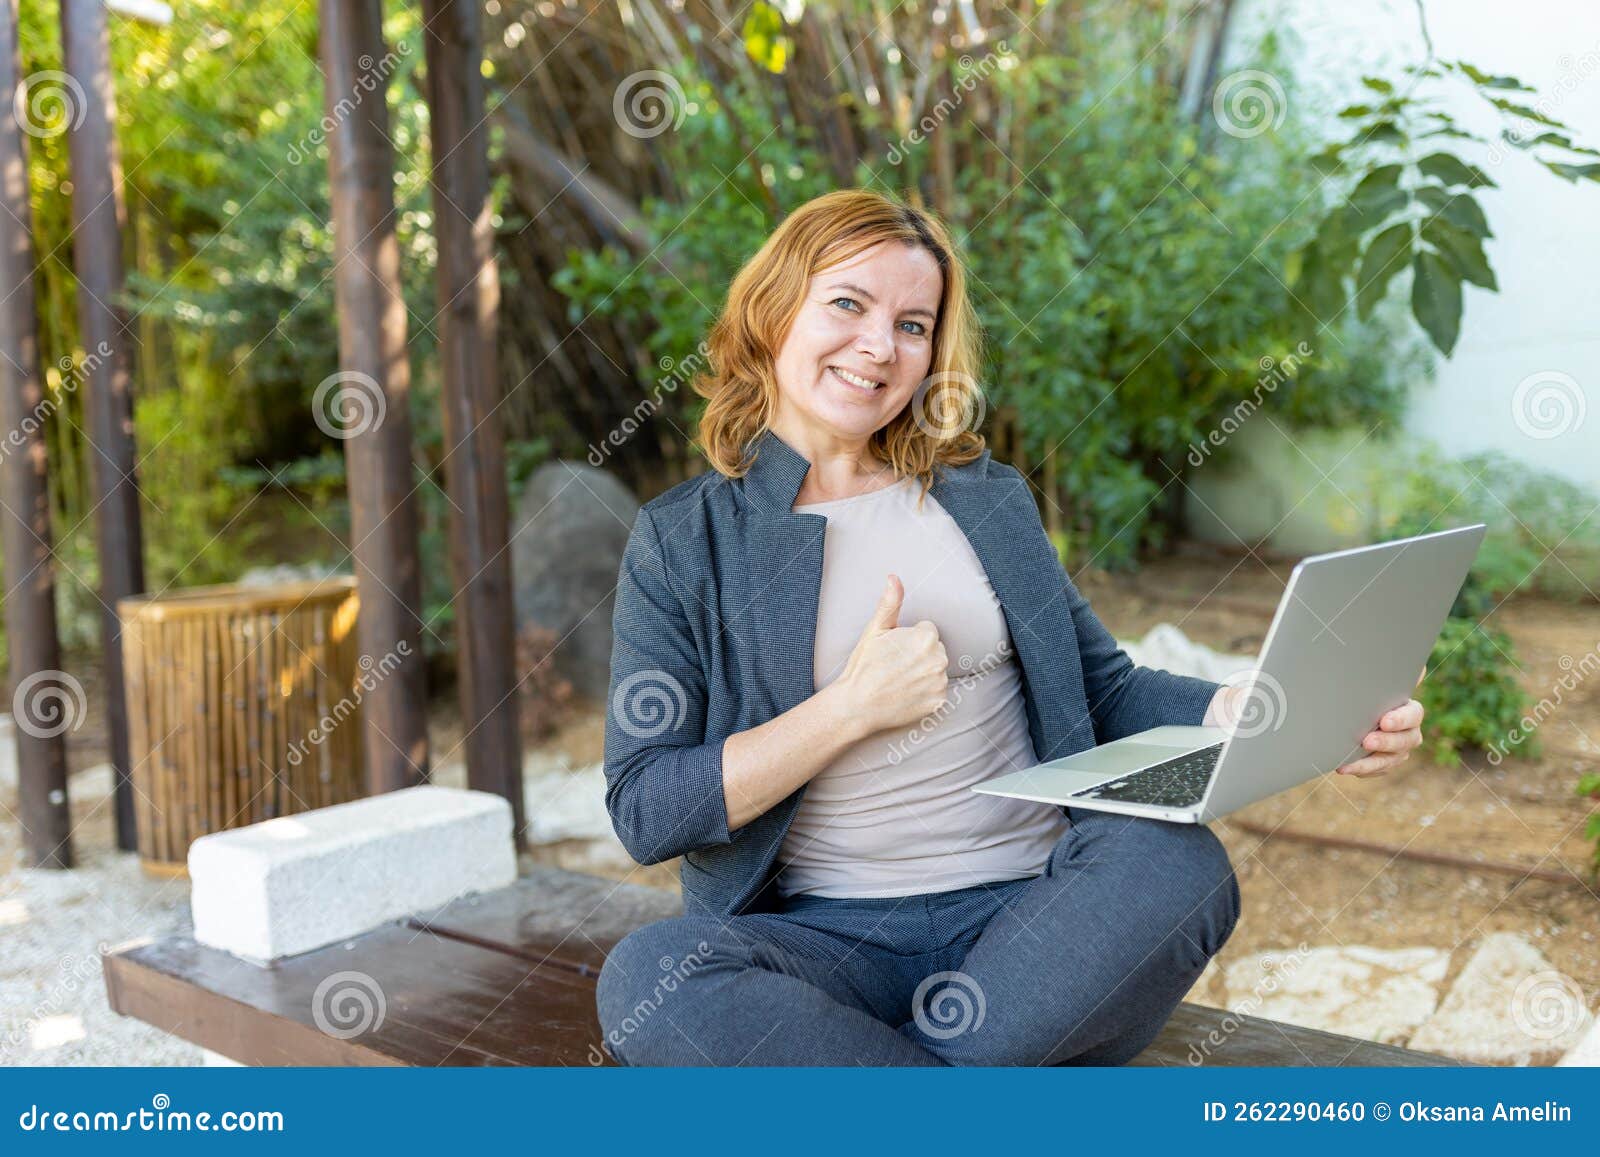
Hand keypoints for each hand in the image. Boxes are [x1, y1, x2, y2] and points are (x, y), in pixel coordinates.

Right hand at [833, 574, 948, 735]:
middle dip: (919, 655)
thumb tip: (894, 578)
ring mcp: (940, 682)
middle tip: (895, 667)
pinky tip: (907, 695)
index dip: (908, 639)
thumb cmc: (863, 666)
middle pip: (934, 650)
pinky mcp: (939, 703)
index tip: (894, 651)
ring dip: (923, 674)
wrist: (857, 705)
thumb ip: (890, 603)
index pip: (927, 631)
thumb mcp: (874, 630)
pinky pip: (937, 692)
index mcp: (926, 637)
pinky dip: (926, 694)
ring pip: (936, 671)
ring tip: (899, 681)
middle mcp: (939, 659)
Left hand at [1338, 664, 1426, 776]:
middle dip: (1386, 742)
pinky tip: (1343, 767)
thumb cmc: (1368, 694)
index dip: (1401, 719)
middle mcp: (1409, 732)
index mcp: (1410, 710)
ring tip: (1349, 762)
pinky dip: (1361, 770)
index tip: (1384, 721)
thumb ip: (1391, 675)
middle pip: (1406, 740)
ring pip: (1391, 759)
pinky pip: (1376, 770)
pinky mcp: (1384, 763)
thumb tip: (1416, 665)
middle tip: (1366, 740)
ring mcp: (1398, 750)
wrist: (1353, 712)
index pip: (1414, 714)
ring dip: (1370, 762)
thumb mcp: (1376, 683)